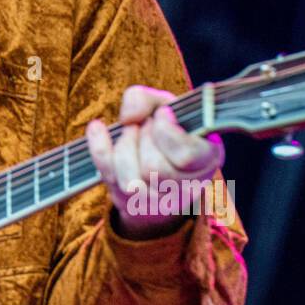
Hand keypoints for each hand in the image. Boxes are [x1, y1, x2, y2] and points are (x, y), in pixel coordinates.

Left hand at [85, 86, 224, 239]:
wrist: (159, 160)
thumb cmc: (166, 128)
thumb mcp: (165, 105)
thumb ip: (146, 99)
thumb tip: (128, 118)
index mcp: (207, 159)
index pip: (185, 156)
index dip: (166, 131)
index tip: (162, 115)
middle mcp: (189, 187)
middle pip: (153, 167)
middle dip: (142, 137)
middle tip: (146, 125)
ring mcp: (159, 202)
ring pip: (130, 181)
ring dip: (124, 146)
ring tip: (132, 133)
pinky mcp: (132, 204)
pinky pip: (107, 176)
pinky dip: (98, 147)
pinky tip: (97, 128)